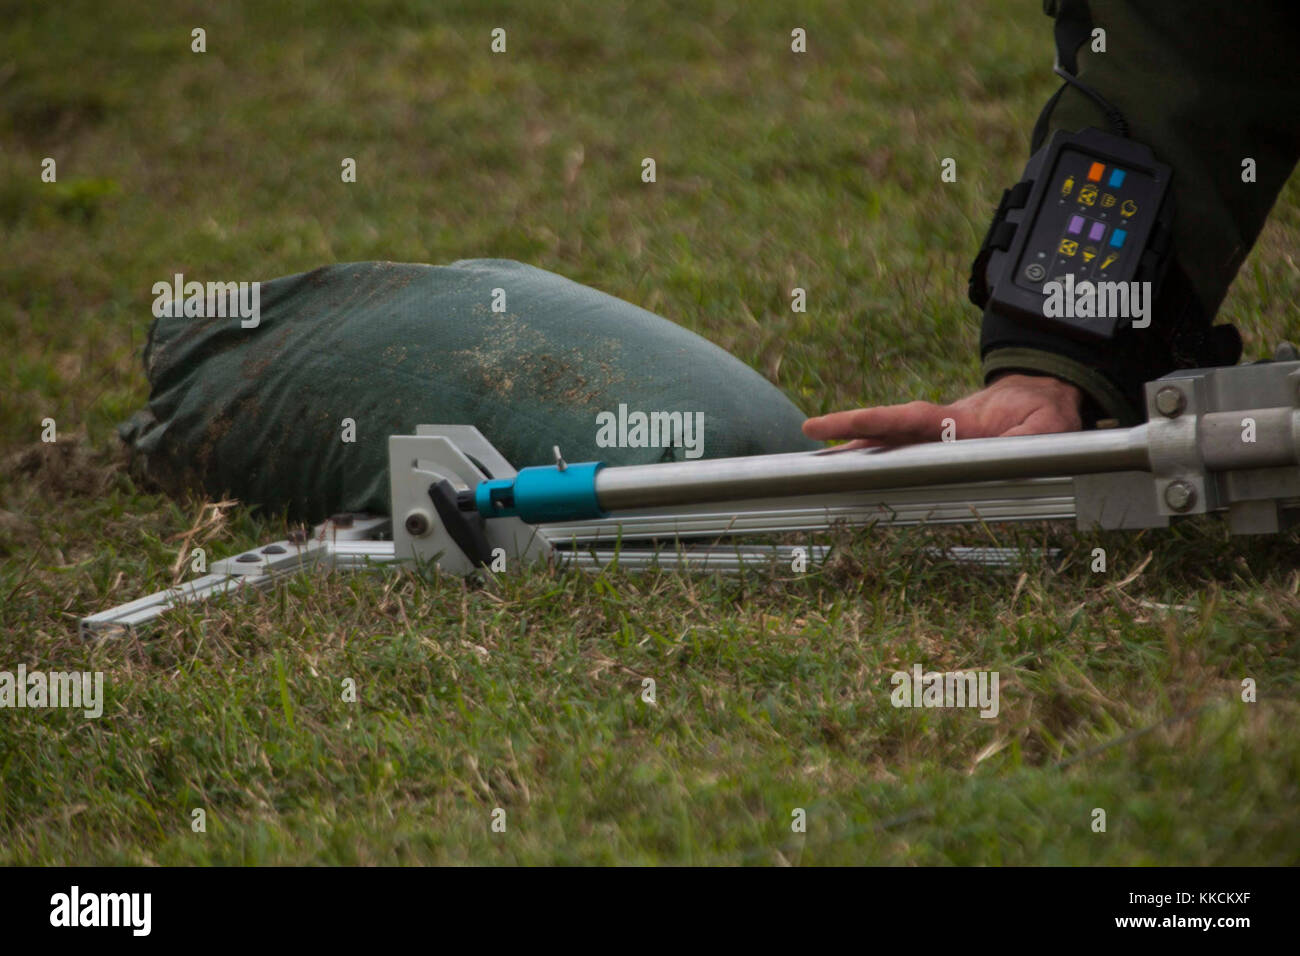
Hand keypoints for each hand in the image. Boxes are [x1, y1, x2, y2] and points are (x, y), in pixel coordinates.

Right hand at [802, 374, 1084, 447]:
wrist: (1043, 394)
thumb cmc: (1046, 412)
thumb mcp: (1049, 427)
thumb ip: (1031, 440)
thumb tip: (1009, 456)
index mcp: (958, 420)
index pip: (907, 420)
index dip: (873, 422)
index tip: (846, 424)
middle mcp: (938, 425)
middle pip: (885, 428)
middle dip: (846, 429)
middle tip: (809, 431)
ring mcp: (935, 434)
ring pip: (887, 440)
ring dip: (854, 447)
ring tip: (817, 460)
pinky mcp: (936, 443)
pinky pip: (899, 450)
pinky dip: (872, 456)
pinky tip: (850, 469)